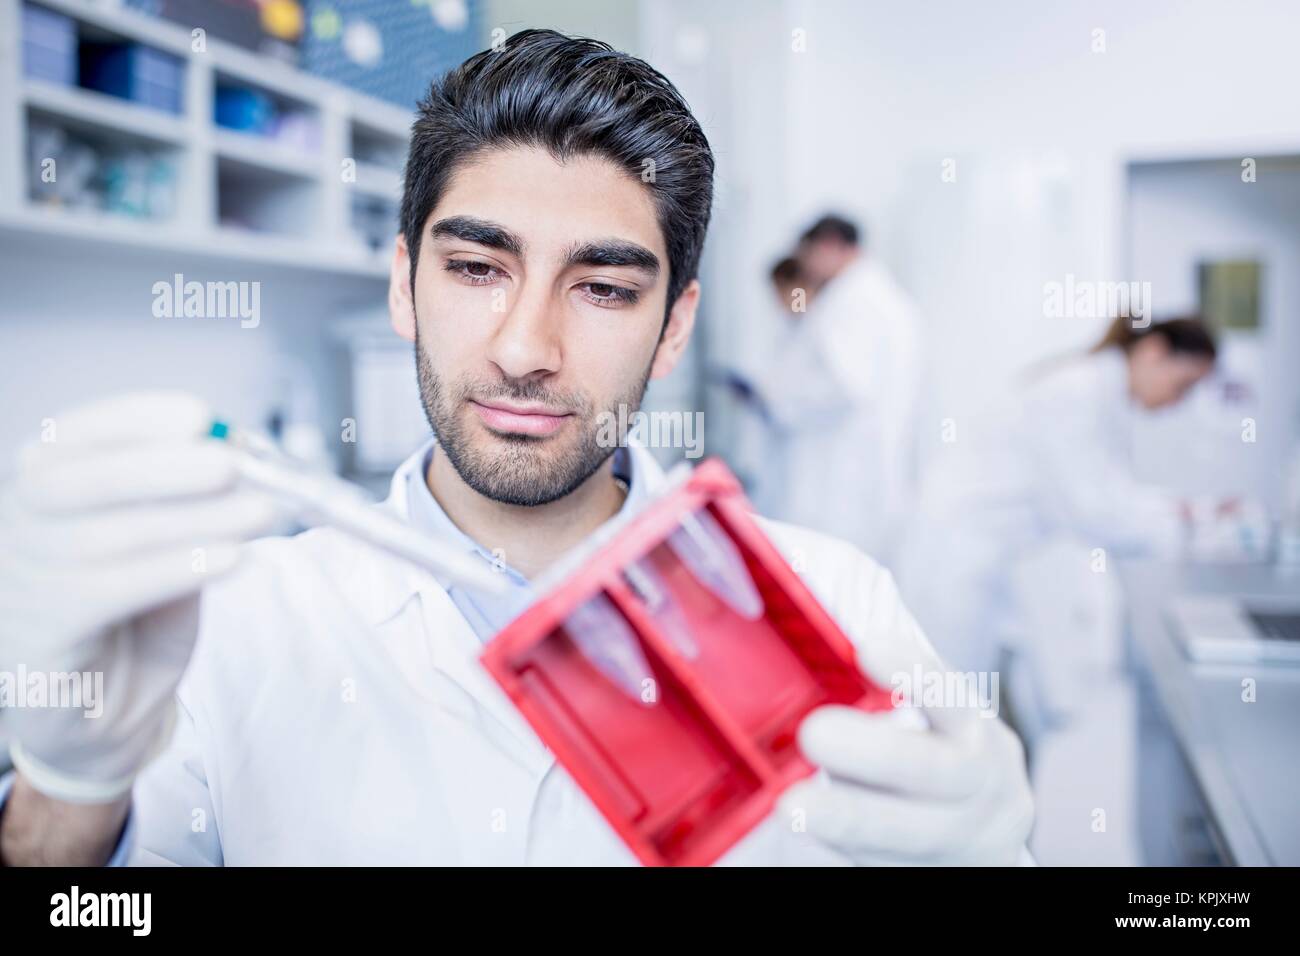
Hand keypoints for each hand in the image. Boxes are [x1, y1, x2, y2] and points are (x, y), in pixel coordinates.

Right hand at [0, 392, 276, 803]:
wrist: (109, 715)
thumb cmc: (137, 615)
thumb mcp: (165, 543)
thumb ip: (188, 502)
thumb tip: (246, 458)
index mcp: (41, 491)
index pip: (69, 438)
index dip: (131, 420)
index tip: (198, 415)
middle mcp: (14, 531)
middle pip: (72, 483)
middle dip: (161, 467)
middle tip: (233, 463)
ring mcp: (16, 587)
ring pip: (99, 540)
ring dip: (190, 521)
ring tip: (259, 513)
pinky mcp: (36, 643)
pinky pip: (103, 596)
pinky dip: (172, 570)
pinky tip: (228, 559)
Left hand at [779, 635, 1033, 864]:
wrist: (987, 835)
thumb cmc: (943, 757)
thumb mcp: (941, 722)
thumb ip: (900, 697)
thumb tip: (826, 665)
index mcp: (978, 732)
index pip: (952, 696)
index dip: (914, 672)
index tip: (868, 648)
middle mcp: (983, 784)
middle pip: (935, 770)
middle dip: (872, 752)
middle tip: (813, 733)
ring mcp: (966, 838)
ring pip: (913, 832)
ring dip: (849, 816)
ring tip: (796, 803)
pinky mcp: (936, 871)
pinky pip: (889, 862)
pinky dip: (849, 845)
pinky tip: (814, 826)